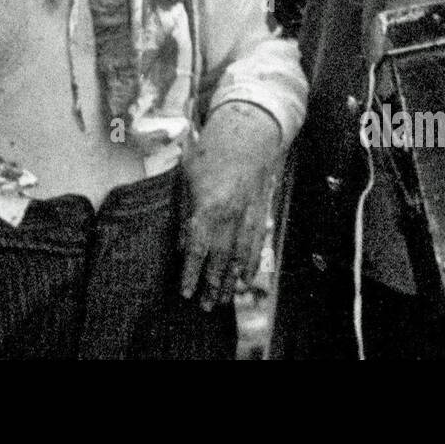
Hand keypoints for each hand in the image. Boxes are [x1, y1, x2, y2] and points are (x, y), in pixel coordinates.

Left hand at [180, 102, 281, 310]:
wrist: (247, 135)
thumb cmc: (210, 154)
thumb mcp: (186, 179)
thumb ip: (184, 214)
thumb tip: (183, 247)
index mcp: (209, 206)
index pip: (198, 249)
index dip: (192, 273)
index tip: (186, 292)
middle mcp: (231, 216)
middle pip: (221, 259)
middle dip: (213, 285)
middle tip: (206, 307)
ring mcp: (249, 216)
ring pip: (241, 256)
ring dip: (232, 281)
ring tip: (225, 301)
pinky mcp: (261, 213)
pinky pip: (257, 245)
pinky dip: (251, 265)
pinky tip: (246, 280)